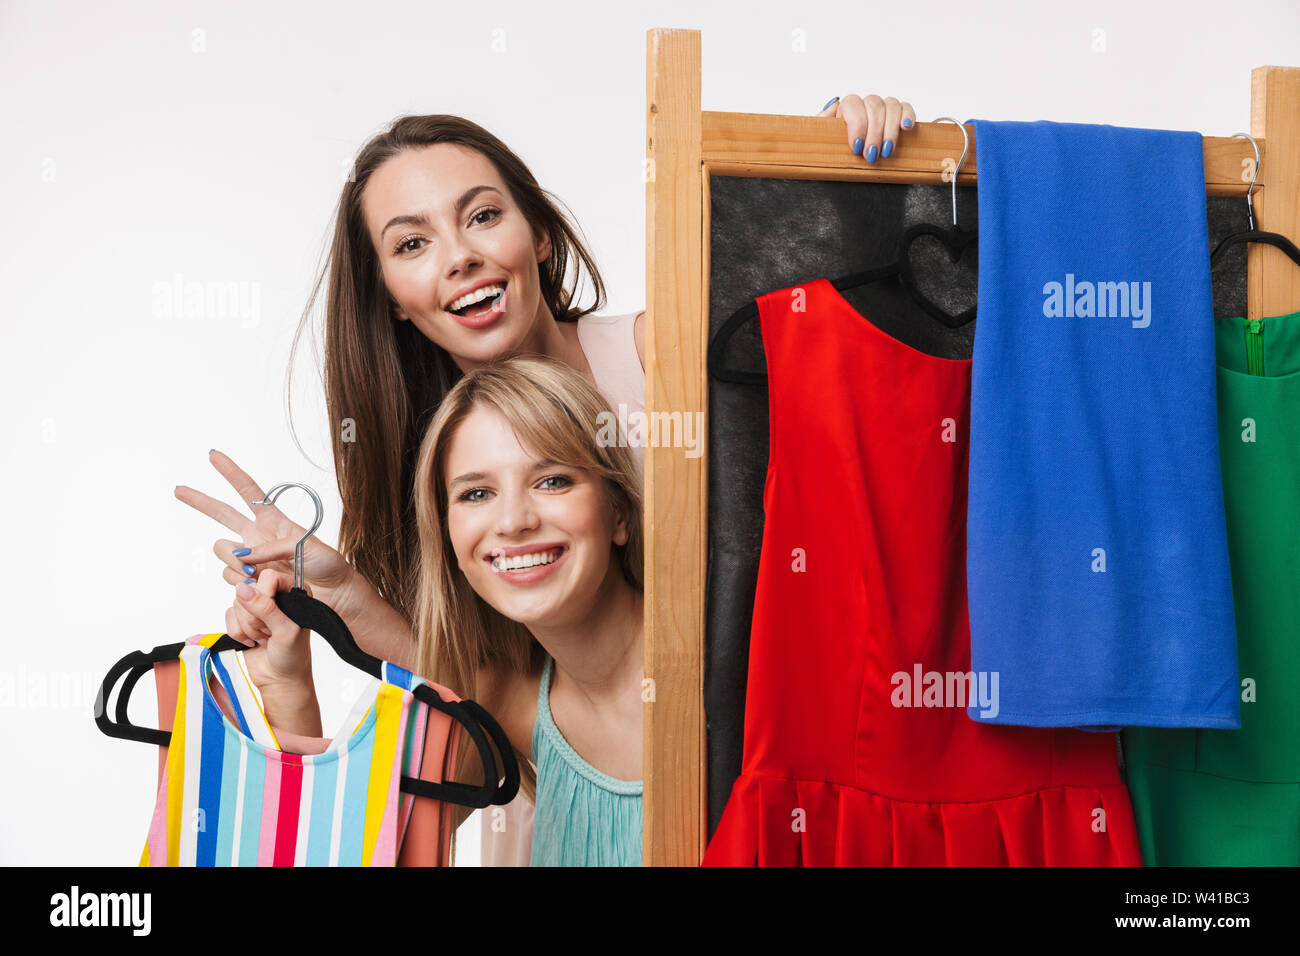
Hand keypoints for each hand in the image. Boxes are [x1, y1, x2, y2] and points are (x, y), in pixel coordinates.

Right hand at [175, 449, 356, 643]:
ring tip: (260, 574)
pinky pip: (231, 578)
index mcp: (273, 520)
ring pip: (223, 553)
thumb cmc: (326, 564)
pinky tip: (260, 586)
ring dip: (236, 563)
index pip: (248, 491)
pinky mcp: (249, 580)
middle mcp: (257, 536)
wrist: (333, 594)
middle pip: (222, 514)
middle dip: (200, 501)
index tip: (213, 455)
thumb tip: (243, 556)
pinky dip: (242, 583)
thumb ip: (272, 547)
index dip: (231, 473)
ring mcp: (251, 559)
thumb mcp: (305, 546)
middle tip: (178, 490)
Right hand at [231, 568, 312, 691]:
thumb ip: (265, 608)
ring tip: (265, 638)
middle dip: (255, 618)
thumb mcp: (284, 631)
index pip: (268, 576)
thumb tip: (242, 587)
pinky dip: (237, 632)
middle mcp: (276, 595)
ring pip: (236, 602)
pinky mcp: (242, 618)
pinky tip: (253, 642)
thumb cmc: (292, 656)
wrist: (280, 680)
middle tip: (270, 632)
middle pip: (249, 590)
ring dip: (247, 627)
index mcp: (294, 591)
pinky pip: (228, 614)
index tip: (270, 616)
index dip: (264, 596)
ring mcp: (257, 606)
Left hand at [816, 93, 916, 163]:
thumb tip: (833, 104)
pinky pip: (905, 108)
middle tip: (871, 156)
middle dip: (874, 133)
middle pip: (874, 105)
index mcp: (846, 109)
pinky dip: (908, 116)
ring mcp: (883, 109)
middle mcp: (865, 105)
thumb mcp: (822, 140)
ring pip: (891, 106)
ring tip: (886, 152)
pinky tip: (906, 128)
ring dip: (890, 130)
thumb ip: (822, 122)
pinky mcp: (898, 116)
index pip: (853, 103)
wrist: (845, 165)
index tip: (856, 147)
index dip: (857, 124)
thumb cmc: (835, 153)